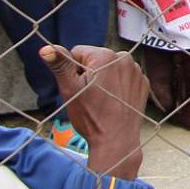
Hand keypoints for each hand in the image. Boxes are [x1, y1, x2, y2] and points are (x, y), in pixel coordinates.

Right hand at [41, 44, 148, 178]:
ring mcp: (136, 70)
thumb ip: (60, 65)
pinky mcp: (143, 82)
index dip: (73, 71)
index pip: (78, 52)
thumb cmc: (91, 116)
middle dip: (89, 73)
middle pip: (95, 59)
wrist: (116, 140)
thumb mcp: (69, 89)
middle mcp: (124, 57)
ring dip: (104, 78)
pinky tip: (114, 101)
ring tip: (102, 100)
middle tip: (90, 96)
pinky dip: (118, 85)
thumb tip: (46, 48)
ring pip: (110, 68)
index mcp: (104, 55)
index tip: (79, 88)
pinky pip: (124, 77)